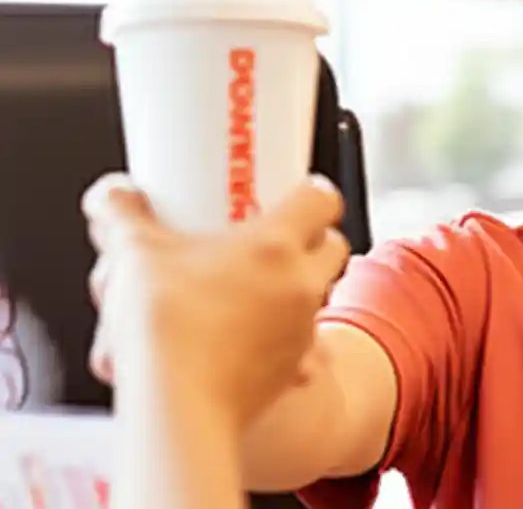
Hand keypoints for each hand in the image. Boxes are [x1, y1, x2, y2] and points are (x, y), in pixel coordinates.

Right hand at [83, 174, 349, 428]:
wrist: (177, 405)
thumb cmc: (165, 325)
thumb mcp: (134, 253)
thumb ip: (123, 216)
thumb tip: (114, 195)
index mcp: (276, 244)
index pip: (322, 200)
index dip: (312, 192)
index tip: (295, 191)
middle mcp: (302, 284)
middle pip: (333, 248)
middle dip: (311, 240)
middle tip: (274, 241)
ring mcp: (303, 329)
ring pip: (319, 297)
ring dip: (296, 289)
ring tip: (253, 291)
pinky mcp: (294, 370)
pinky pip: (304, 346)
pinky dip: (283, 339)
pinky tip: (247, 340)